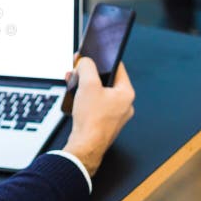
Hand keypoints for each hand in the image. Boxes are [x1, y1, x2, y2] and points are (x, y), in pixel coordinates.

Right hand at [62, 57, 134, 176]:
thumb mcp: (87, 84)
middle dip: (89, 74)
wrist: (85, 146)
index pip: (118, 68)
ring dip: (86, 86)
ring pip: (100, 93)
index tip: (95, 54)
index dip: (103, 58)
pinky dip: (86, 99)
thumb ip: (86, 67)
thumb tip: (84, 61)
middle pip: (106, 80)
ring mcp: (115, 115)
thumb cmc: (91, 120)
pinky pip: (96, 105)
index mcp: (126, 93)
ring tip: (73, 84)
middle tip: (79, 70)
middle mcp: (124, 105)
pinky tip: (75, 99)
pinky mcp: (105, 123)